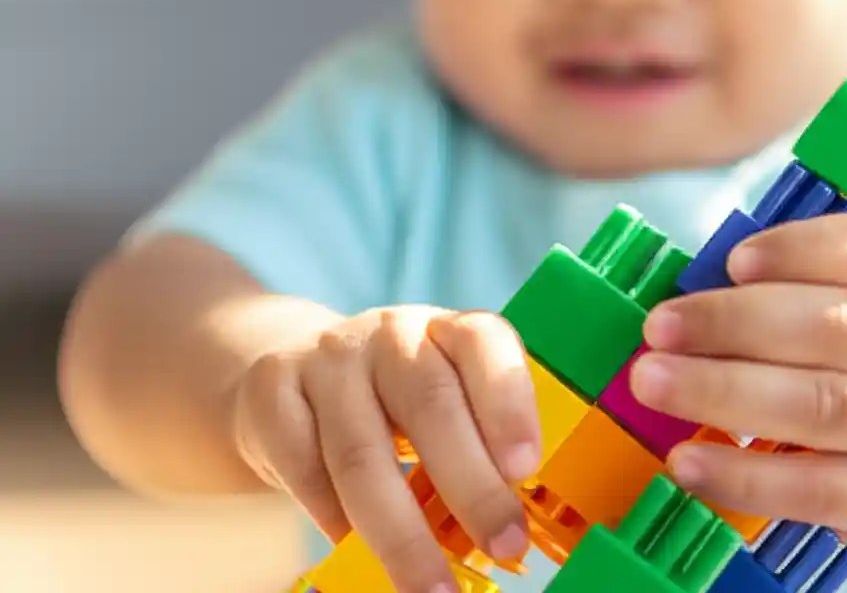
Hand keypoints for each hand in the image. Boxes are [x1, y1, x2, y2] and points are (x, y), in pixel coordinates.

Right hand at [232, 307, 540, 592]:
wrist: (294, 365)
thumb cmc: (398, 396)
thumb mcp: (449, 395)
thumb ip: (480, 440)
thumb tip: (509, 522)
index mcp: (450, 329)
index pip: (484, 343)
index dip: (508, 403)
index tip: (524, 468)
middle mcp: (392, 334)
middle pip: (430, 406)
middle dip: (472, 487)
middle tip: (503, 545)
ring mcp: (329, 359)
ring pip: (362, 453)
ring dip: (402, 534)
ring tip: (434, 589)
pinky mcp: (273, 392)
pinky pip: (304, 468)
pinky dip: (335, 521)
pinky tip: (358, 553)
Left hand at [632, 213, 846, 552]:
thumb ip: (797, 290)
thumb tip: (691, 296)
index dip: (804, 250)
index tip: (733, 261)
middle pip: (835, 329)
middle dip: (733, 324)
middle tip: (658, 327)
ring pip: (820, 406)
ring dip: (722, 392)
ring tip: (653, 382)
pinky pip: (813, 488)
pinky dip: (741, 474)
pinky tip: (687, 461)